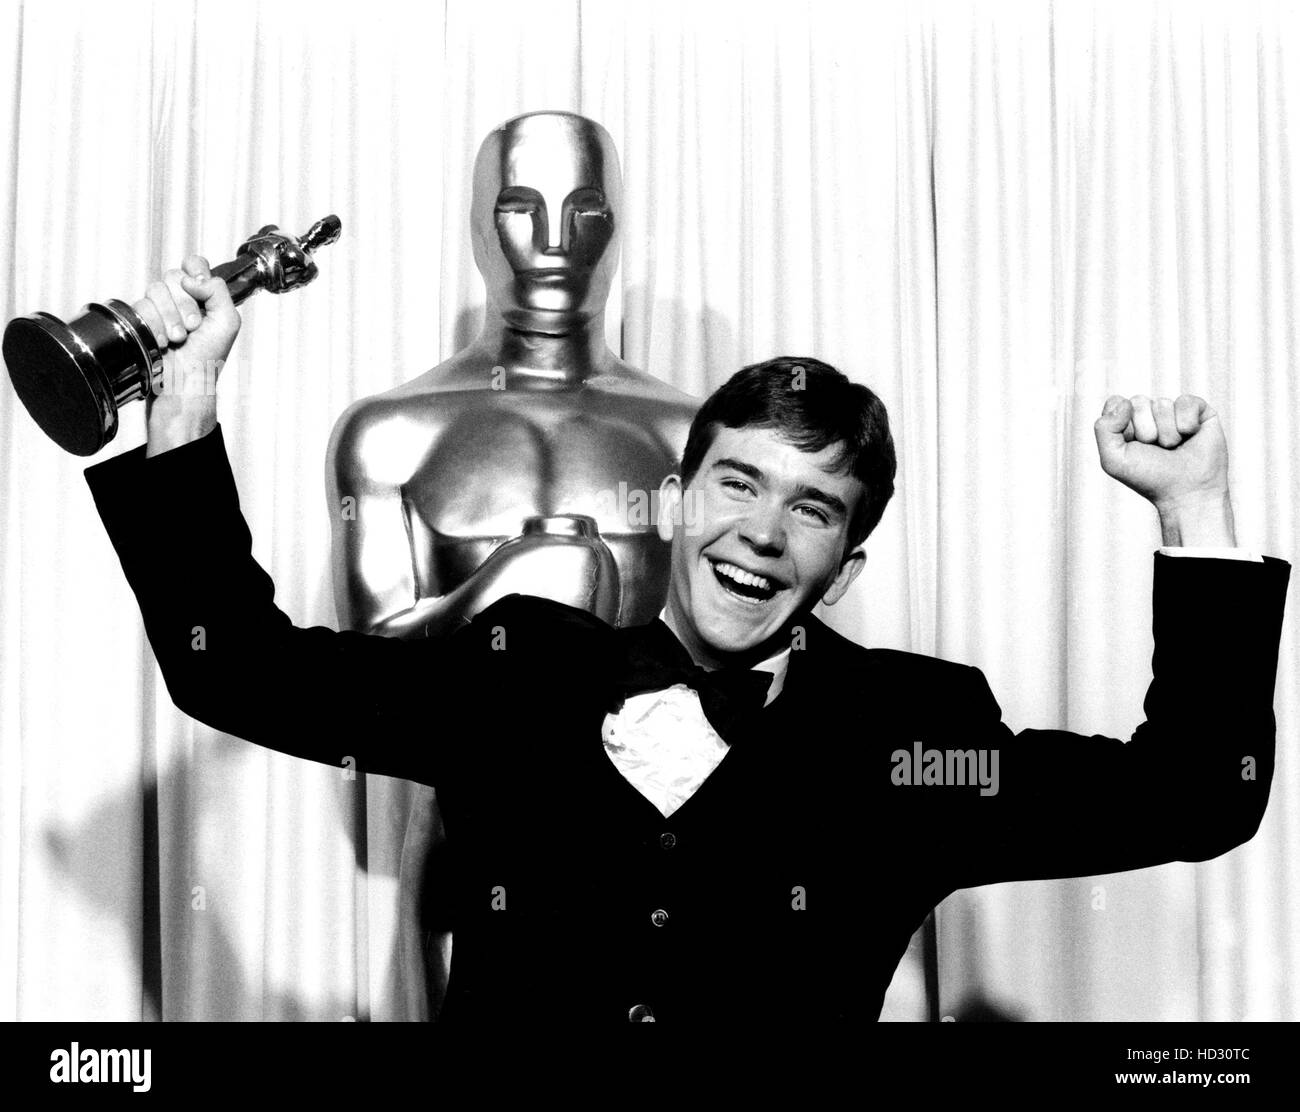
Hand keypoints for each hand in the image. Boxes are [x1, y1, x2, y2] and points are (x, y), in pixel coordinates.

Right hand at [136, 254, 240, 454]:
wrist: (183, 385)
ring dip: (169, 317)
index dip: (193, 270)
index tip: (197, 287)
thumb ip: (218, 291)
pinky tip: (162, 343)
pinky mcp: (141, 321)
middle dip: (184, 304)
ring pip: (155, 290)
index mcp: (203, 297)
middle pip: (173, 276)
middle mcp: (180, 300)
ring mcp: (159, 310)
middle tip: (192, 327)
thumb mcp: (228, 322)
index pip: (194, 265)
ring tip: (178, 339)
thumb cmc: (208, 358)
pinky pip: (139, 306)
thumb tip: (192, 277)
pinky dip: (153, 326)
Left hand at [1093, 394, 1235, 545]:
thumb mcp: (1113, 460)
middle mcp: (1149, 413)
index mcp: (1126, 422)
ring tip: (1173, 448)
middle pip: (1138, 402)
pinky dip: (1186, 424)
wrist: (1187, 492)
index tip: (1132, 446)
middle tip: (1155, 450)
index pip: (1116, 403)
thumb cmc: (1149, 477)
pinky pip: (1186, 401)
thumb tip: (1124, 403)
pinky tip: (1190, 437)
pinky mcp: (1198, 410)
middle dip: (1146, 431)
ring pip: (1162, 404)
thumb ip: (1104, 429)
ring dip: (1167, 433)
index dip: (1123, 425)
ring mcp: (1173, 411)